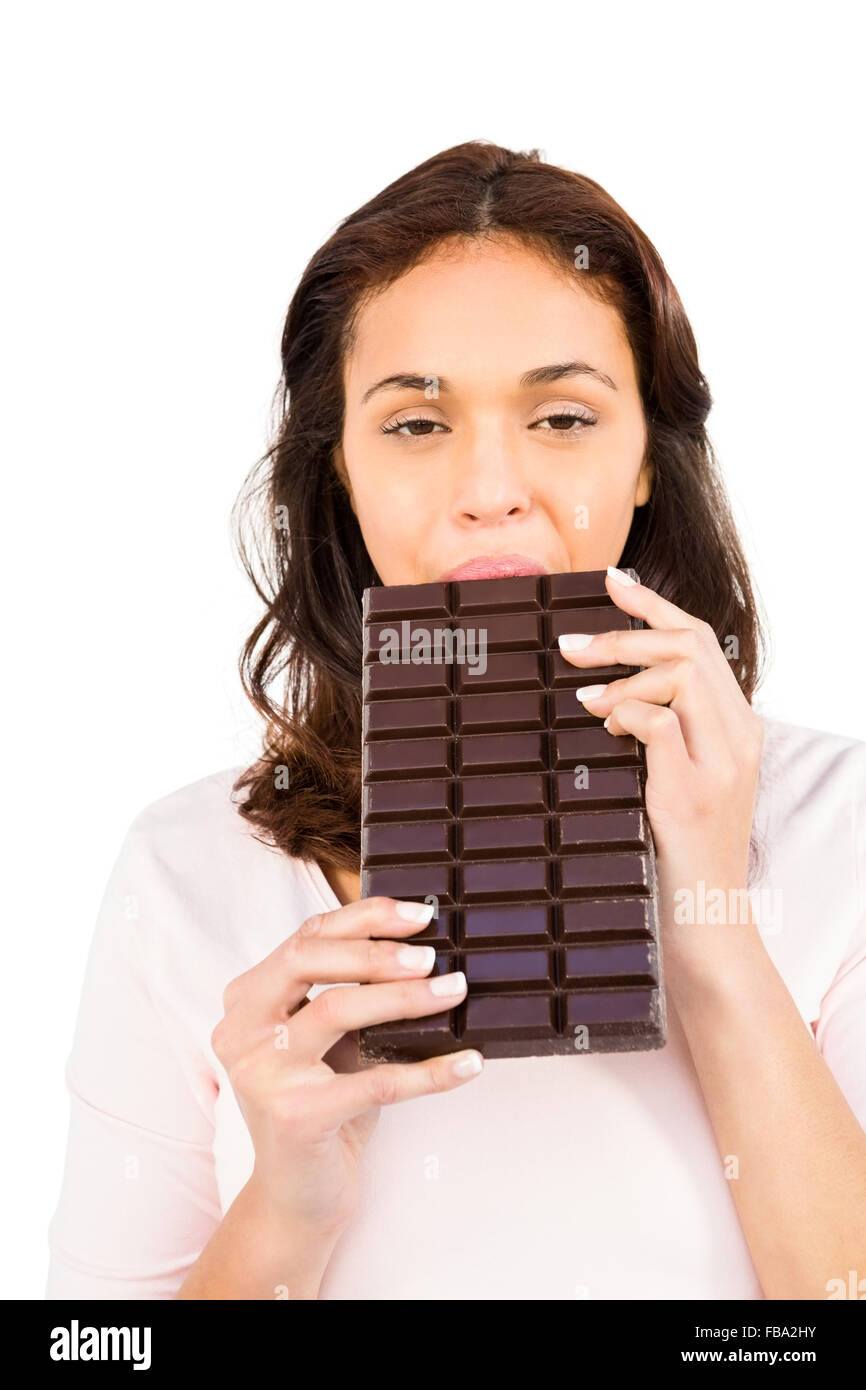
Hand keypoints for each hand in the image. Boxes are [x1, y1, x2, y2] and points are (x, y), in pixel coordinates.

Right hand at [210, 898, 480, 1238]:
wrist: (297, 1197)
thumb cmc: (319, 1108)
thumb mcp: (328, 1042)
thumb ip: (349, 994)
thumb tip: (420, 949)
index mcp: (247, 1001)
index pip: (305, 937)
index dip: (365, 918)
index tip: (419, 914)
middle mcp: (241, 1030)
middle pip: (309, 960)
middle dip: (378, 951)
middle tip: (432, 956)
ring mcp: (262, 1072)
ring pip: (338, 1009)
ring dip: (406, 997)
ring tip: (453, 991)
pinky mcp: (294, 1114)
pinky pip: (375, 1081)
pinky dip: (429, 1072)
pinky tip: (466, 1063)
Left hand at [557, 566, 764, 980]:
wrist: (704, 918)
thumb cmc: (677, 850)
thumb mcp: (674, 779)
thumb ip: (657, 735)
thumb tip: (603, 693)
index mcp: (736, 728)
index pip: (701, 642)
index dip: (654, 604)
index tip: (612, 580)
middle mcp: (737, 736)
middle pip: (691, 644)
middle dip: (625, 630)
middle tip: (570, 642)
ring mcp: (719, 763)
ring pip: (680, 672)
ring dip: (620, 671)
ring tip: (581, 689)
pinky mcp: (692, 790)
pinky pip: (659, 722)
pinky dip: (623, 712)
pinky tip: (598, 723)